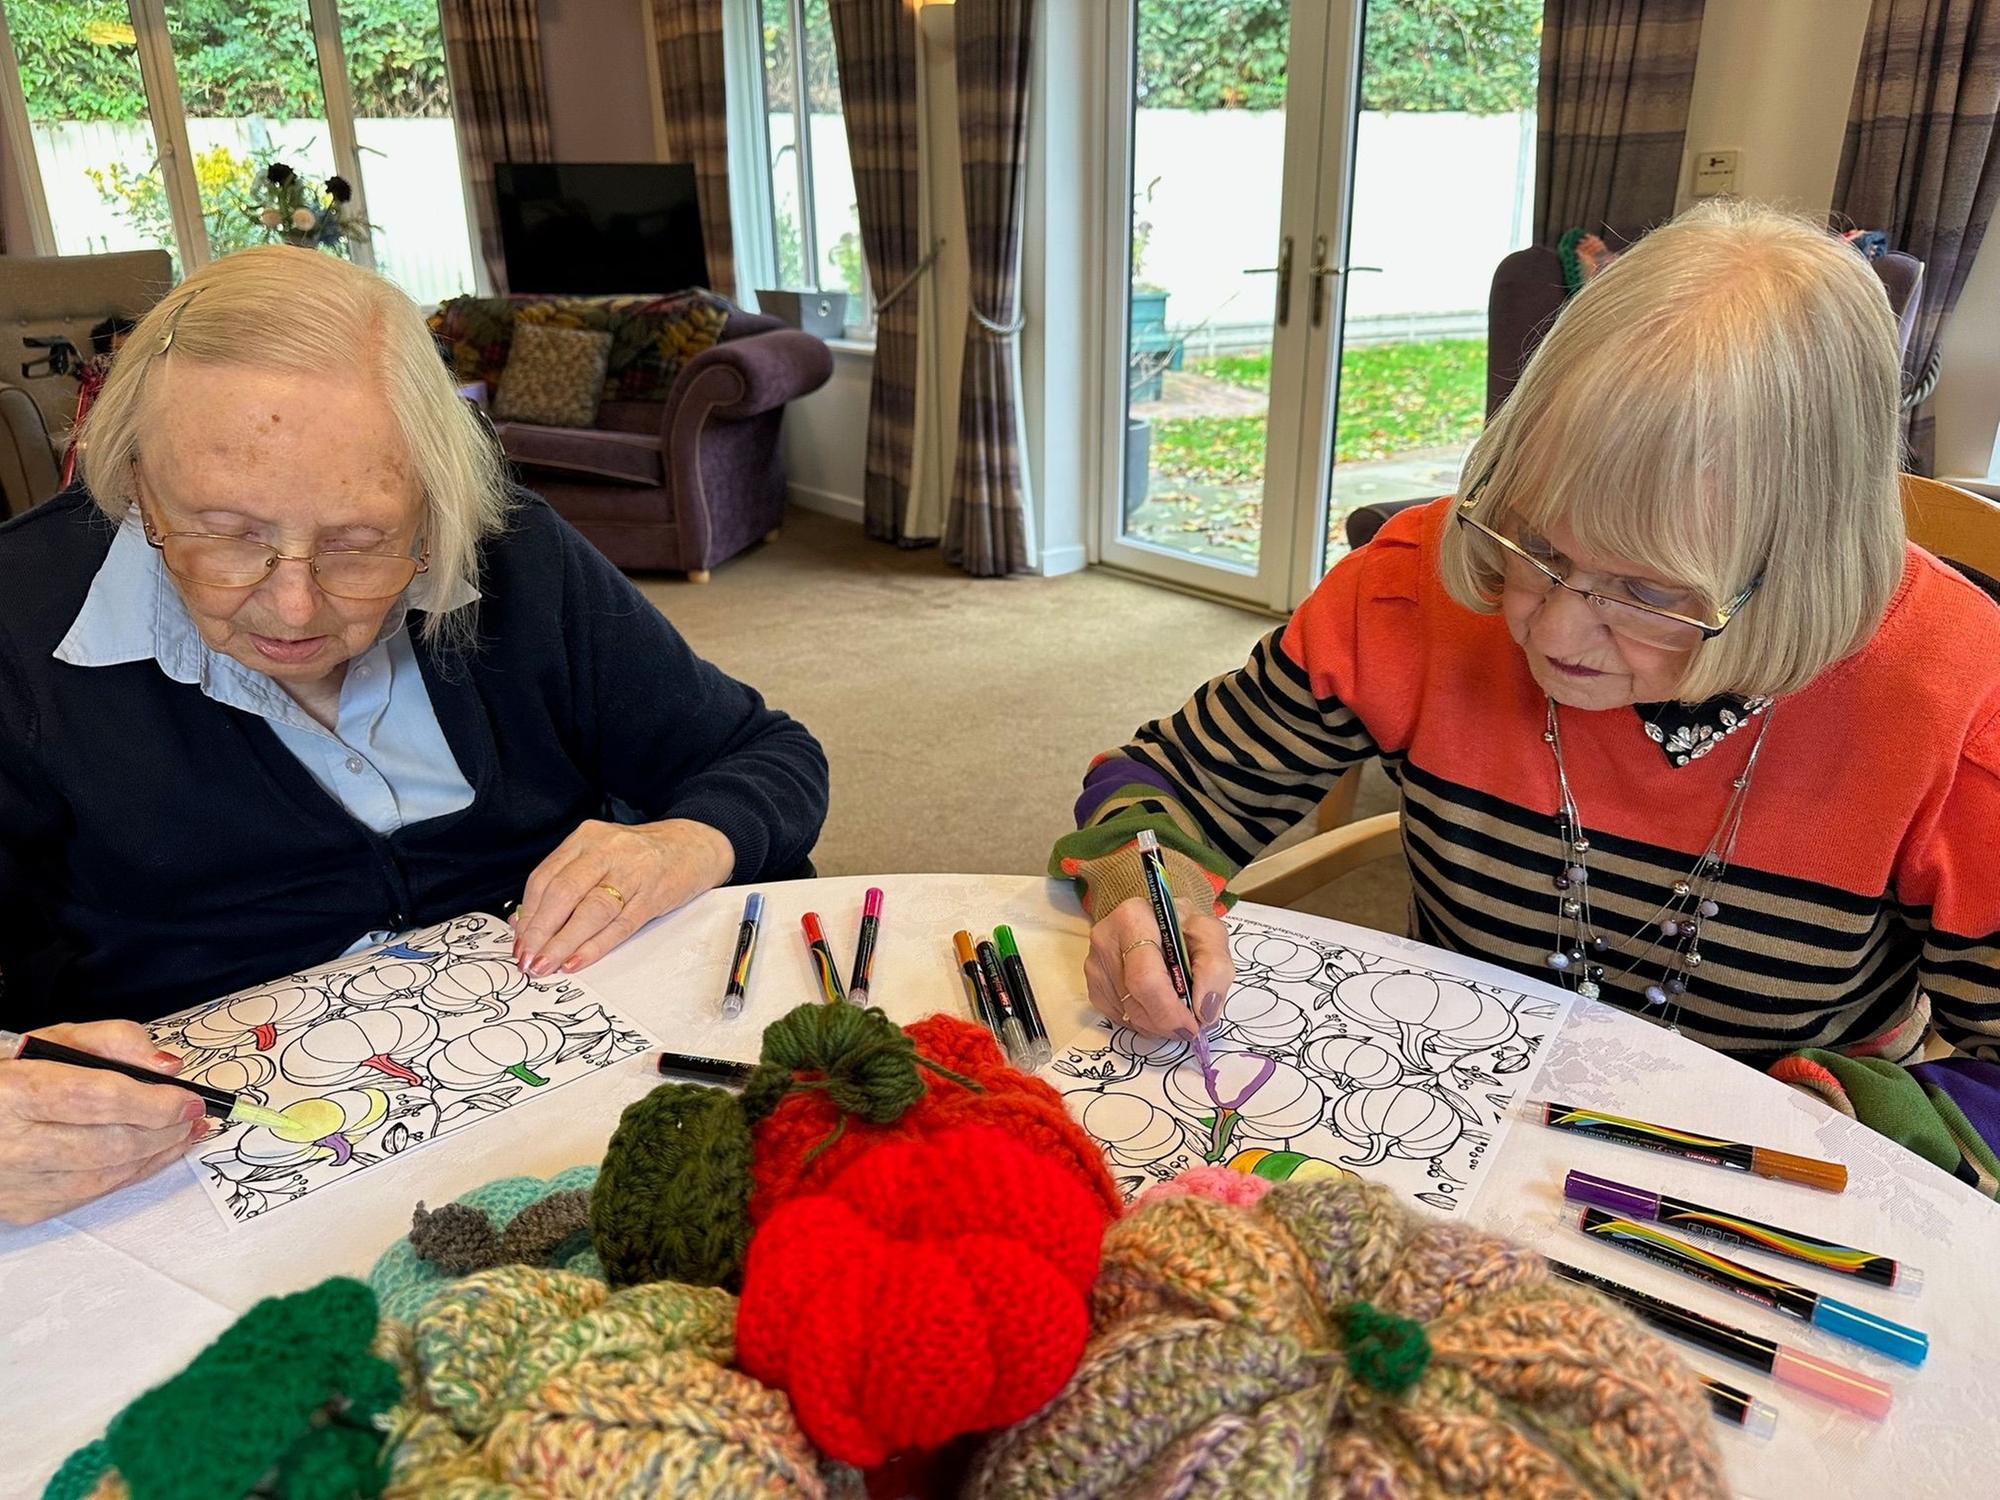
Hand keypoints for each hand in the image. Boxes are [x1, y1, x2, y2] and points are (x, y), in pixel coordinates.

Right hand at [0, 1021, 211, 1225]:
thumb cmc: (10, 1076)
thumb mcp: (54, 1041)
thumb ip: (114, 1041)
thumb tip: (166, 1067)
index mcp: (14, 1092)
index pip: (98, 1099)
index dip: (154, 1102)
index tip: (190, 1099)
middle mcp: (10, 1144)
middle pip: (108, 1144)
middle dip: (164, 1131)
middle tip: (193, 1117)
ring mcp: (16, 1183)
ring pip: (104, 1177)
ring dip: (155, 1156)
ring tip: (183, 1134)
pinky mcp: (25, 1207)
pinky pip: (90, 1196)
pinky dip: (129, 1176)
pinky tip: (151, 1156)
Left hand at [513, 817, 735, 975]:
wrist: (692, 846)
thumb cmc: (637, 857)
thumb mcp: (599, 857)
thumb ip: (565, 883)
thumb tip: (527, 925)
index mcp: (586, 838)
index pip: (545, 878)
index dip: (528, 914)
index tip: (519, 942)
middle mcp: (607, 851)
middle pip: (563, 893)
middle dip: (541, 932)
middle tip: (528, 959)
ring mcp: (633, 872)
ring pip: (590, 911)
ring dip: (563, 943)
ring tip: (547, 965)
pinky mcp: (653, 895)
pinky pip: (619, 925)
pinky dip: (595, 946)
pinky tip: (577, 961)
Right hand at [1084, 896, 1232, 1037]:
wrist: (1162, 923)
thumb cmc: (1184, 928)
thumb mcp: (1211, 936)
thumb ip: (1215, 969)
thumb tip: (1204, 1011)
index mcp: (1133, 919)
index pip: (1146, 979)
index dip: (1171, 1010)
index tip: (1194, 1024)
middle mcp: (1106, 941)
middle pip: (1136, 1003)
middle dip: (1168, 1023)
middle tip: (1192, 1025)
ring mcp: (1095, 965)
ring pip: (1129, 1016)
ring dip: (1160, 1025)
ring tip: (1178, 1010)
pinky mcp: (1094, 986)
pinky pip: (1121, 1019)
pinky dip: (1146, 1022)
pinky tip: (1159, 1005)